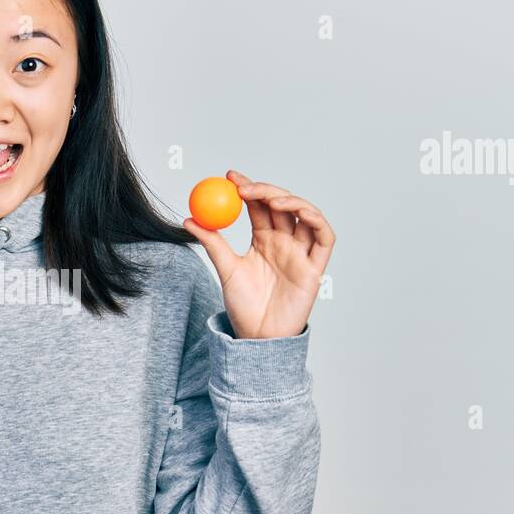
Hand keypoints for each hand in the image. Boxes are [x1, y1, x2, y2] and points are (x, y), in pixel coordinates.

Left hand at [183, 170, 334, 338]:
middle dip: (265, 190)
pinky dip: (317, 221)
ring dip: (291, 201)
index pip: (258, 206)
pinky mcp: (315, 268)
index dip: (248, 188)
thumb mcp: (225, 269)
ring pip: (305, 216)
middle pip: (281, 206)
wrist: (257, 336)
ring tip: (268, 199)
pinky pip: (324, 238)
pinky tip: (300, 212)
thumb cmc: (243, 306)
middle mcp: (284, 242)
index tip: (230, 176)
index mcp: (263, 240)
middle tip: (243, 186)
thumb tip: (189, 219)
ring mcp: (301, 253)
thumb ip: (213, 243)